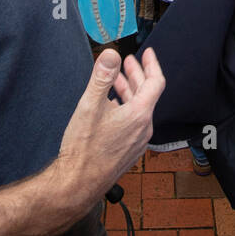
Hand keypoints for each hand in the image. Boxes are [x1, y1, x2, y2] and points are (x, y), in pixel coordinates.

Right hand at [54, 49, 164, 207]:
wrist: (78, 183)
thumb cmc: (84, 148)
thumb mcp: (90, 106)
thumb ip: (102, 77)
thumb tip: (111, 54)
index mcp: (139, 115)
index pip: (156, 82)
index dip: (152, 63)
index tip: (147, 52)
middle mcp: (143, 128)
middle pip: (147, 94)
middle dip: (137, 75)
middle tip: (127, 62)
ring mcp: (138, 141)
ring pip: (139, 109)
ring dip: (129, 91)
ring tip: (116, 81)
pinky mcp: (130, 150)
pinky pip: (133, 122)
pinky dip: (125, 107)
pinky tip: (110, 107)